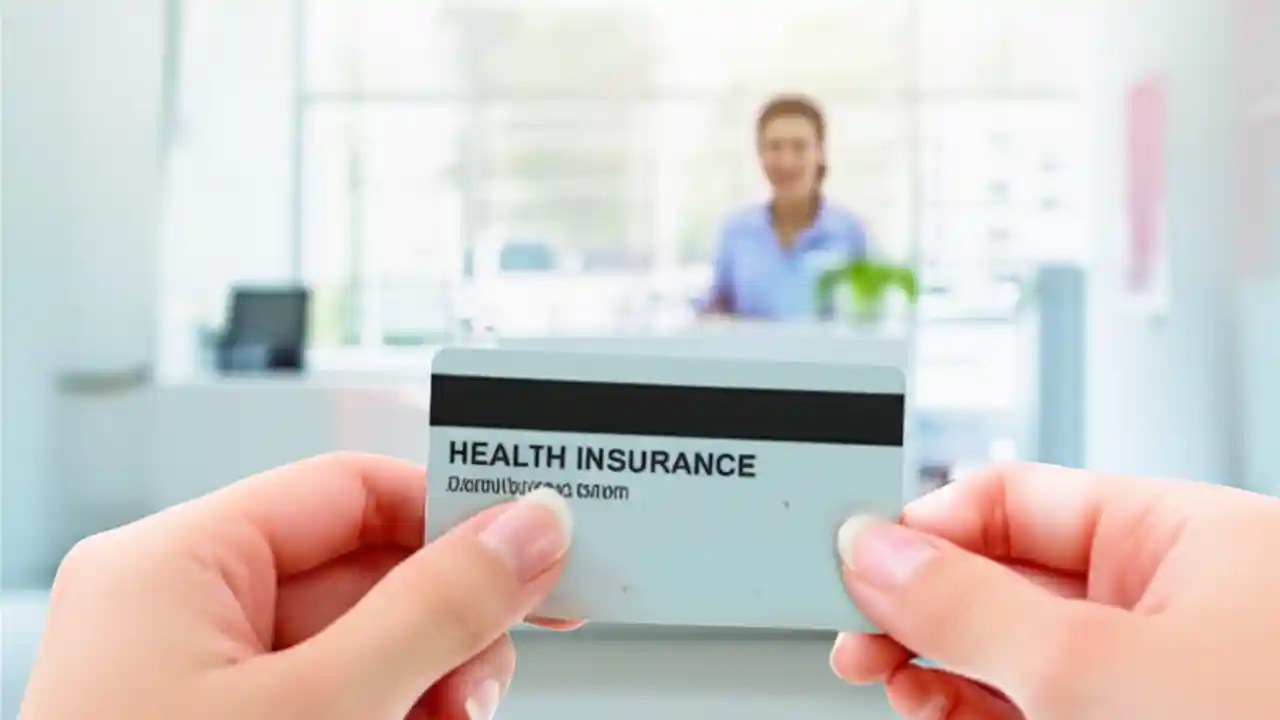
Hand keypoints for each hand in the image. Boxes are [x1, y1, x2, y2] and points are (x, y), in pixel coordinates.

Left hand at [21, 453, 574, 719]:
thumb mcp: (330, 708)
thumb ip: (439, 606)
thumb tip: (528, 529)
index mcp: (175, 568)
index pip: (350, 491)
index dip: (452, 511)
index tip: (537, 546)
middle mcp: (183, 616)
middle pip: (368, 572)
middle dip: (443, 627)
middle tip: (482, 678)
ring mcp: (205, 687)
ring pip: (367, 645)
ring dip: (429, 686)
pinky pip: (345, 701)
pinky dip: (397, 719)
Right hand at [830, 463, 1279, 718]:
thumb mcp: (1091, 668)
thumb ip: (968, 603)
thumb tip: (875, 550)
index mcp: (1186, 537)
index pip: (1018, 497)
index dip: (926, 523)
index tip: (855, 560)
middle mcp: (1171, 598)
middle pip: (1006, 571)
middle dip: (922, 600)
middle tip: (854, 627)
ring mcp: (1155, 676)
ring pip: (1012, 645)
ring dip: (936, 659)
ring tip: (878, 672)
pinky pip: (1031, 702)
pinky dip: (971, 706)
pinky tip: (928, 707)